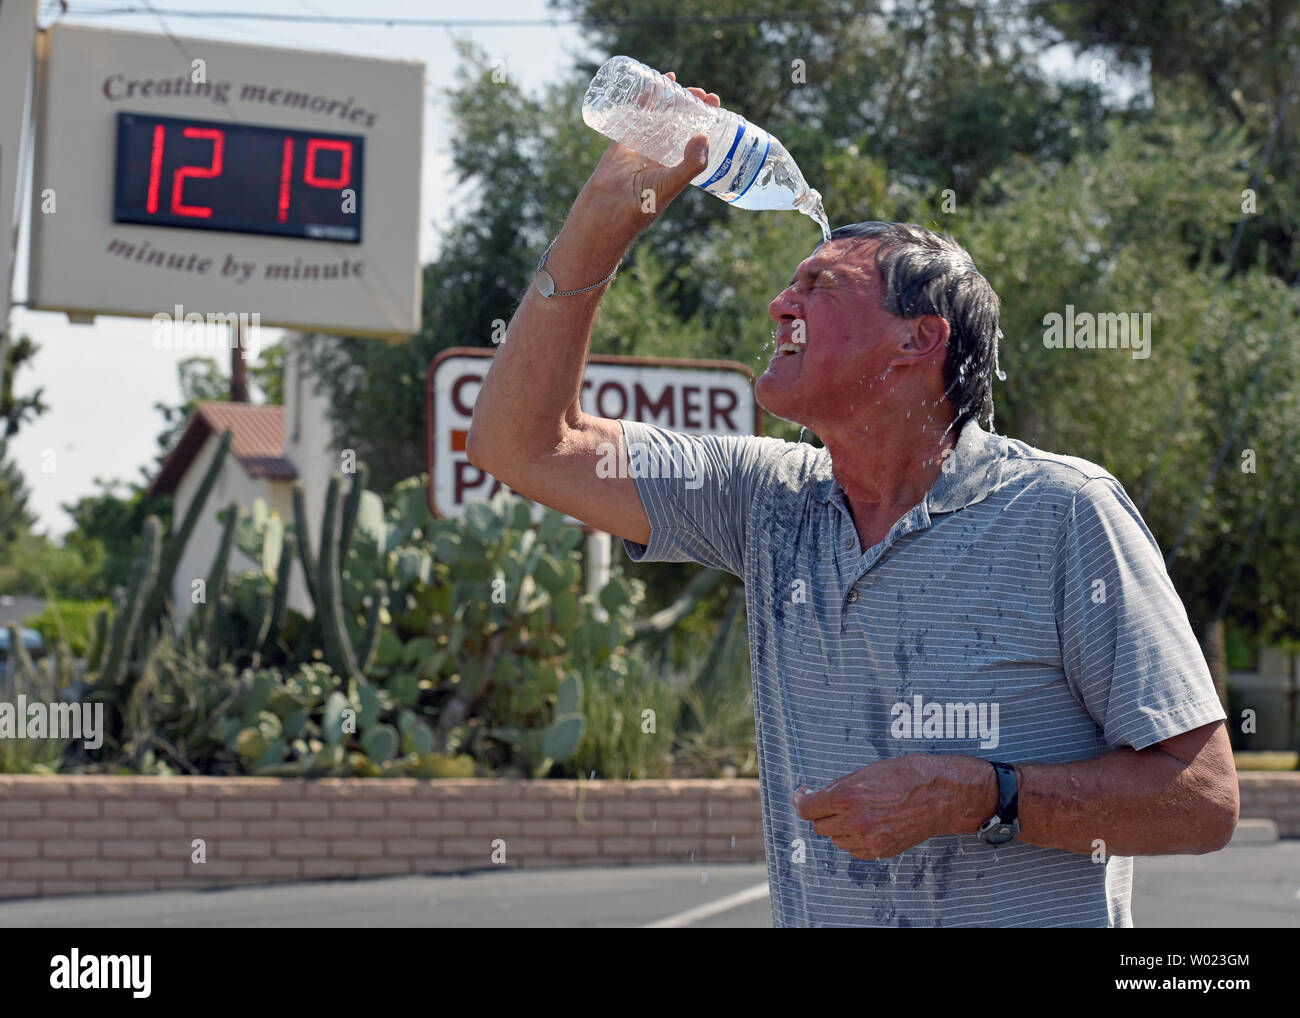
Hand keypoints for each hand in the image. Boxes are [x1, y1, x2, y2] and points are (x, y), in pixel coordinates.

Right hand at [574, 72, 718, 237]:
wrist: (611, 206)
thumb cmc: (645, 201)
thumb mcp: (674, 184)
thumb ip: (692, 164)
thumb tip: (704, 135)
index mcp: (677, 163)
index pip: (697, 135)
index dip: (706, 119)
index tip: (715, 104)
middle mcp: (662, 151)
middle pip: (680, 120)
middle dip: (691, 105)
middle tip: (701, 93)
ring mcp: (644, 142)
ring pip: (660, 113)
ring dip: (671, 97)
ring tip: (681, 84)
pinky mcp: (625, 136)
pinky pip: (636, 111)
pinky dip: (646, 95)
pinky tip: (656, 81)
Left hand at [794, 754, 995, 859]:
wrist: (941, 795)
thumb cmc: (908, 775)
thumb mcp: (868, 770)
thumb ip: (841, 785)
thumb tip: (822, 793)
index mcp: (846, 797)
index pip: (807, 808)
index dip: (803, 801)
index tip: (804, 795)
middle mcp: (853, 821)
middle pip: (819, 826)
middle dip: (822, 814)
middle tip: (833, 803)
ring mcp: (867, 839)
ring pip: (836, 840)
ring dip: (839, 828)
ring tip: (856, 813)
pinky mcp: (881, 851)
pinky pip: (855, 851)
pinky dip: (855, 840)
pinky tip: (867, 825)